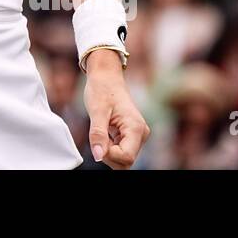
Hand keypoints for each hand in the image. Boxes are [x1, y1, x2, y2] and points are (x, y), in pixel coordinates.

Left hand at [83, 51, 149, 168]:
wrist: (106, 77)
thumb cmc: (102, 89)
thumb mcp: (96, 111)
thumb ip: (98, 134)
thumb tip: (98, 157)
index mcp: (136, 128)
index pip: (126, 157)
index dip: (109, 155)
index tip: (97, 141)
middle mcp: (141, 134)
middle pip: (126, 161)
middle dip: (109, 155)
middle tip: (97, 136)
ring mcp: (137, 135)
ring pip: (123, 158)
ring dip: (108, 151)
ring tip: (101, 131)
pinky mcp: (131, 136)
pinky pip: (121, 151)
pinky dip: (109, 147)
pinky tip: (104, 132)